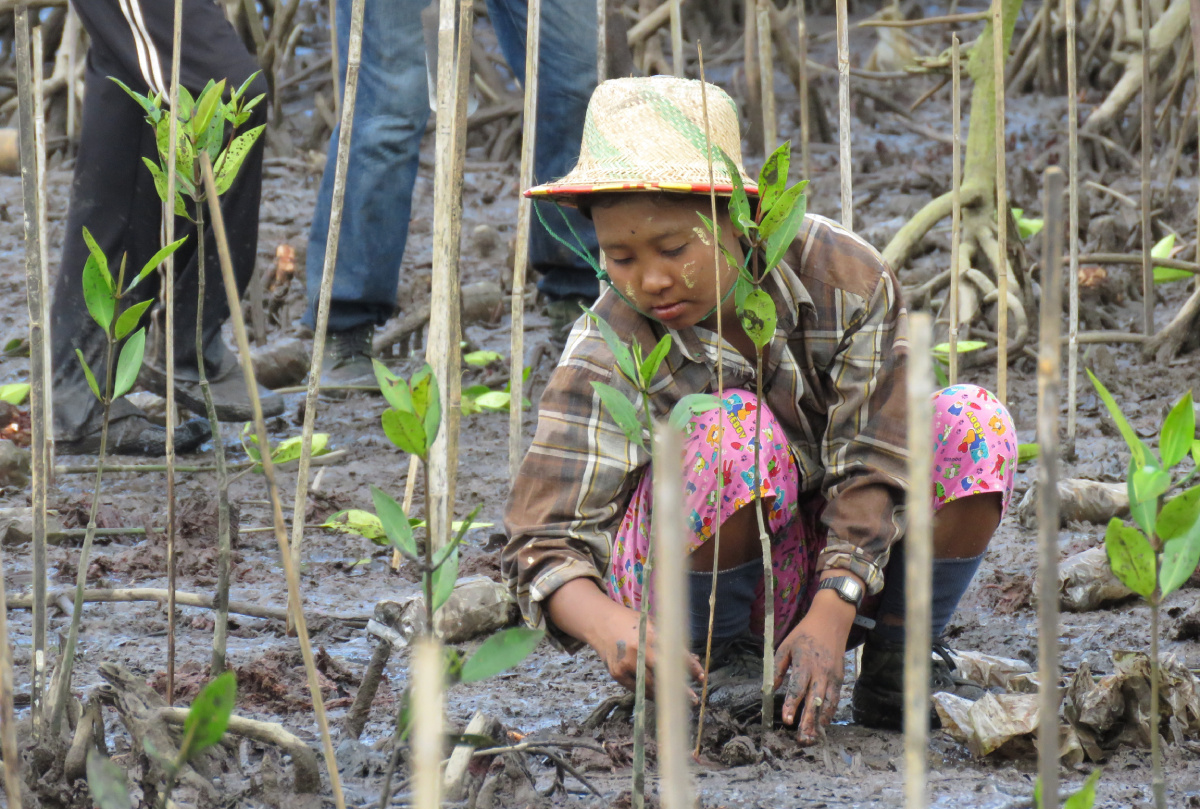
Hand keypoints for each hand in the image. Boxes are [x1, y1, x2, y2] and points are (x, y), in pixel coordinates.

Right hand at [544, 579, 704, 699]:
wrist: (601, 623)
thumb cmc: (633, 623)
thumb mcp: (653, 625)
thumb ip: (671, 643)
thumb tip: (693, 661)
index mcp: (651, 634)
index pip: (675, 654)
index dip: (690, 668)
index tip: (702, 677)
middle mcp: (638, 650)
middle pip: (664, 674)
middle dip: (680, 688)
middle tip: (694, 699)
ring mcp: (626, 663)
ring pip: (650, 686)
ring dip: (665, 695)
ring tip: (677, 700)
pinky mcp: (617, 674)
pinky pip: (637, 689)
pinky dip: (649, 693)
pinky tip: (659, 696)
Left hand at [773, 589, 855, 744]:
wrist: (831, 621)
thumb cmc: (804, 634)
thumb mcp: (785, 646)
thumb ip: (777, 669)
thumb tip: (769, 689)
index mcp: (804, 663)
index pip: (797, 689)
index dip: (791, 706)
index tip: (786, 720)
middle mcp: (820, 672)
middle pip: (814, 701)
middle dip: (807, 722)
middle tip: (801, 739)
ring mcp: (832, 676)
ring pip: (827, 704)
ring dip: (819, 722)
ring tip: (812, 737)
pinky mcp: (839, 677)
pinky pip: (835, 699)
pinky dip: (829, 713)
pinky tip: (822, 723)